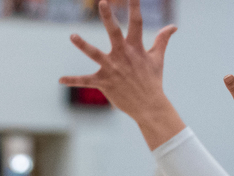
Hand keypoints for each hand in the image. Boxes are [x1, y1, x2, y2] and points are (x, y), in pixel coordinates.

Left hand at [58, 0, 181, 147]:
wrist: (149, 106)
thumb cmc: (152, 81)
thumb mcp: (157, 59)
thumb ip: (162, 40)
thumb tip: (174, 26)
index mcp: (136, 48)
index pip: (136, 22)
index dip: (135, 5)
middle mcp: (123, 56)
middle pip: (114, 32)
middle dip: (108, 17)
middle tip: (102, 2)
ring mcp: (113, 69)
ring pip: (95, 54)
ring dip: (83, 45)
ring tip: (72, 36)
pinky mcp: (104, 83)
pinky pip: (86, 81)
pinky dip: (73, 81)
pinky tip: (60, 80)